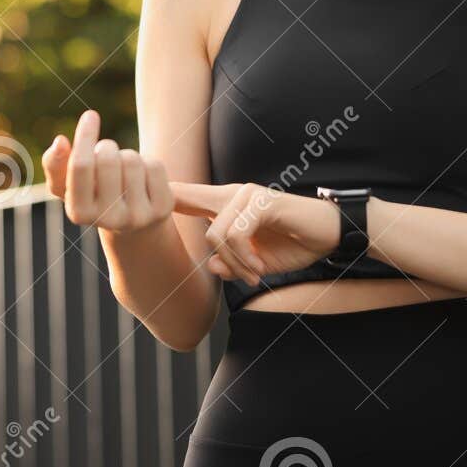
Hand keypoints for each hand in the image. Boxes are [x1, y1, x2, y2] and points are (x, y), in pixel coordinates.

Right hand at [41, 109, 172, 236]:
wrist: (133, 226)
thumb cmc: (93, 196)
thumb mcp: (69, 185)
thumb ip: (55, 164)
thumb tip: (60, 141)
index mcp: (79, 213)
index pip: (80, 165)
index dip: (85, 136)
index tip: (90, 114)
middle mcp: (109, 220)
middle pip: (108, 158)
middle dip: (107, 147)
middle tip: (106, 155)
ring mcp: (138, 216)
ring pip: (132, 159)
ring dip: (126, 155)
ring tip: (123, 171)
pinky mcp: (162, 209)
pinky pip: (154, 166)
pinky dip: (147, 162)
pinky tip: (142, 178)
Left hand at [168, 181, 340, 287]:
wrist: (332, 233)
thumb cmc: (294, 244)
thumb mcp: (256, 261)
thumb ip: (231, 263)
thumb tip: (215, 268)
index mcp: (226, 203)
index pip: (184, 195)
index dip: (160, 193)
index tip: (135, 187)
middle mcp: (232, 194)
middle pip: (191, 212)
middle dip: (213, 255)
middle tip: (244, 279)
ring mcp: (246, 195)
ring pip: (215, 234)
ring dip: (235, 264)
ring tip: (254, 275)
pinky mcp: (262, 202)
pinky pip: (235, 234)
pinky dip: (245, 259)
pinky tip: (260, 270)